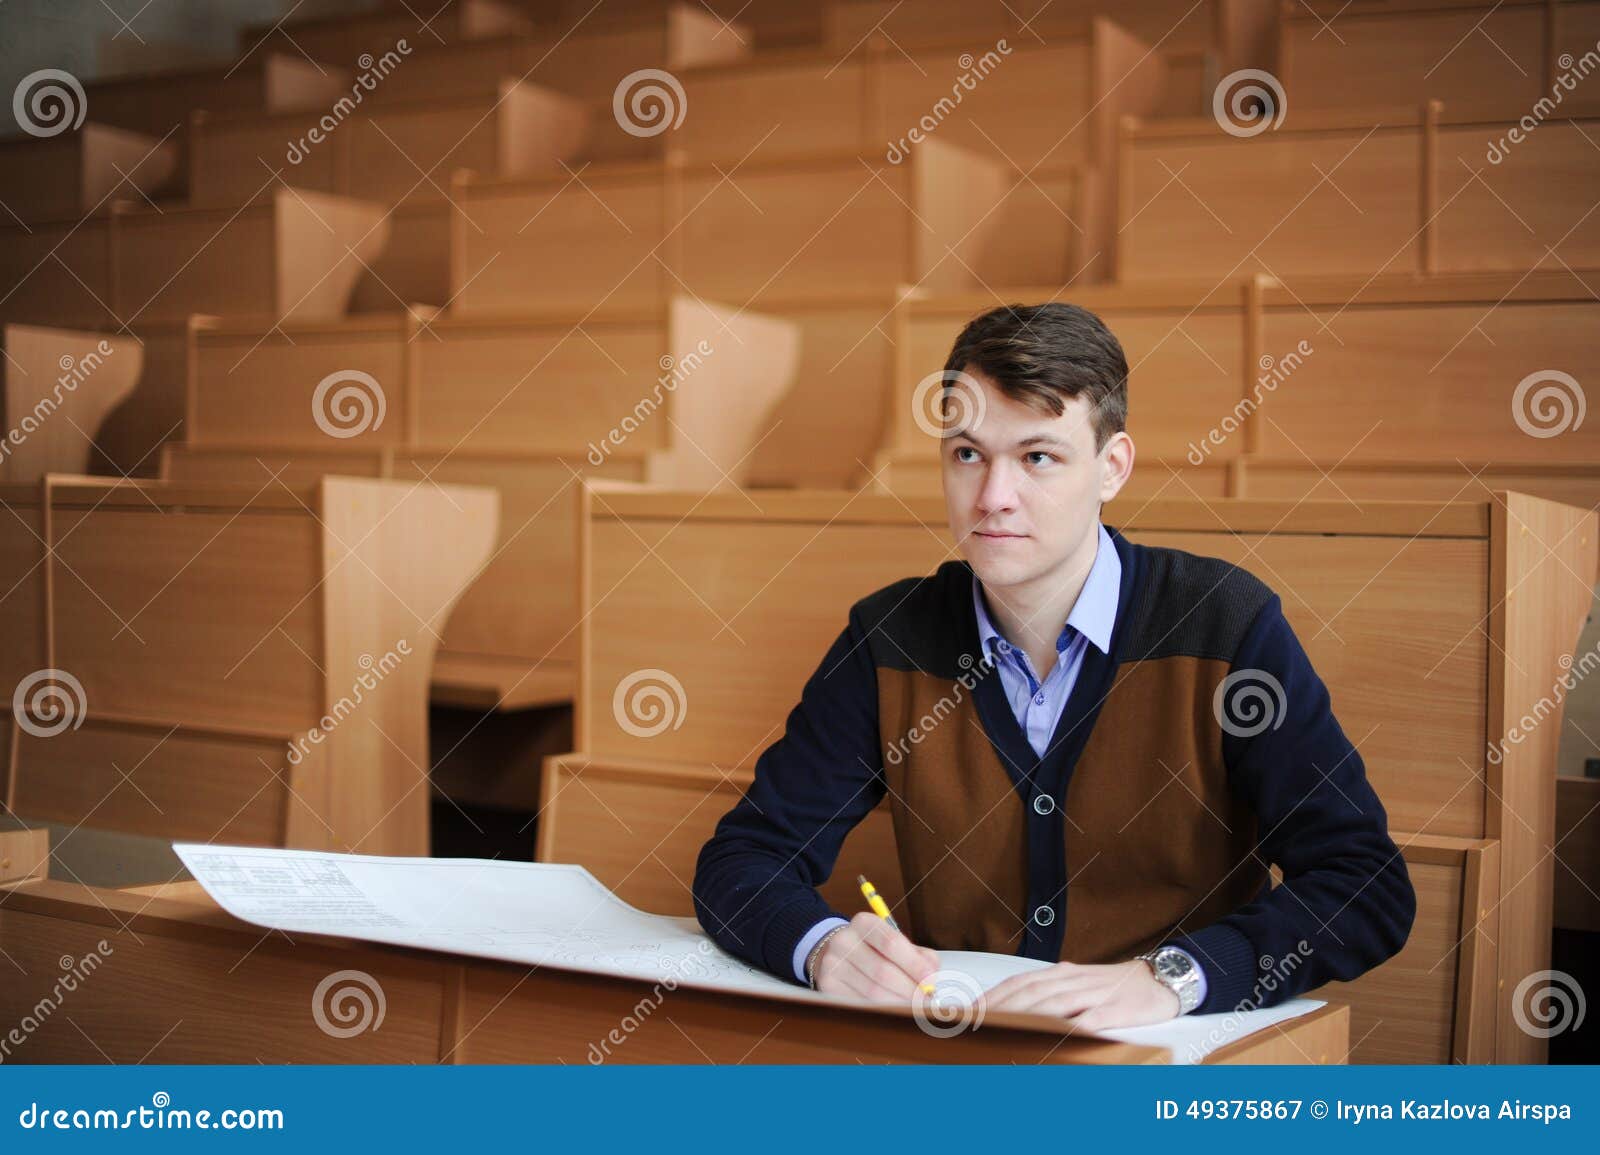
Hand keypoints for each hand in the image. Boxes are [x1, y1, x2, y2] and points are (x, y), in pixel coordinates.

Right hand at [812, 912, 940, 1002]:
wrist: (836, 953)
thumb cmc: (874, 950)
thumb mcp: (895, 942)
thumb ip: (919, 956)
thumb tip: (931, 979)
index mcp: (864, 923)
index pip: (891, 943)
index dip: (914, 965)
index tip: (930, 981)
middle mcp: (844, 940)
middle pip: (883, 971)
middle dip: (909, 989)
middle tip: (925, 1001)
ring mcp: (832, 964)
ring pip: (872, 991)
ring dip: (898, 1003)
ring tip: (913, 1008)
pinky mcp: (827, 985)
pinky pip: (859, 1003)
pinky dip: (880, 1010)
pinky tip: (892, 1011)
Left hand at [982, 959, 1179, 1029]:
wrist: (1158, 980)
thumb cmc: (1112, 988)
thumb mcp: (1077, 985)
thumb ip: (1051, 994)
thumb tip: (1017, 1010)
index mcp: (1061, 974)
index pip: (1020, 983)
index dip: (995, 995)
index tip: (972, 1009)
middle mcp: (1073, 980)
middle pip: (1031, 993)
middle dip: (1001, 1007)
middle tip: (978, 1022)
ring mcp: (1094, 994)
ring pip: (1055, 1003)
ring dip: (1026, 1016)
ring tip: (1003, 1029)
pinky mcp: (1116, 1010)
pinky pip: (1091, 1019)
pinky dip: (1072, 1027)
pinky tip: (1055, 1036)